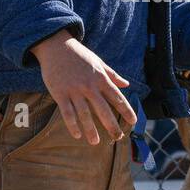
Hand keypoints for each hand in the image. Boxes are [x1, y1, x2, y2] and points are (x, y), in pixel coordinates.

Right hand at [30, 29, 136, 144]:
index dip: (126, 110)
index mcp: (100, 78)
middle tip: (118, 137)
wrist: (56, 46)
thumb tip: (127, 84)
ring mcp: (74, 90)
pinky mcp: (60, 93)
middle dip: (112, 125)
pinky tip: (77, 135)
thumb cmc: (79, 55)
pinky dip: (72, 125)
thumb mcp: (99, 62)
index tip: (133, 122)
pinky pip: (67, 113)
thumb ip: (112, 75)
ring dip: (91, 130)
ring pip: (84, 114)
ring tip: (95, 142)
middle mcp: (89, 86)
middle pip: (103, 109)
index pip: (117, 97)